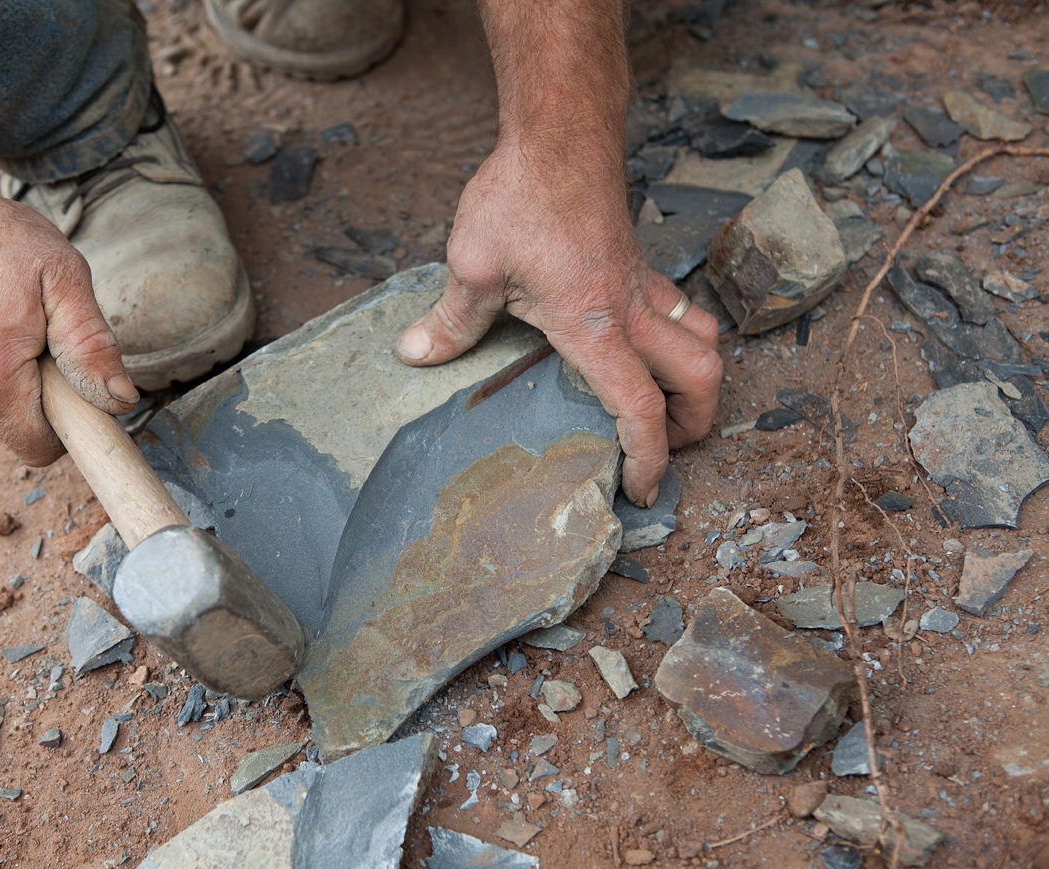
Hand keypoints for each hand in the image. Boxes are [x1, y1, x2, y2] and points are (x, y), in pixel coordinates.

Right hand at [0, 181, 138, 465]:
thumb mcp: (59, 278)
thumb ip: (92, 347)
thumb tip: (121, 402)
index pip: (46, 448)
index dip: (75, 421)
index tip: (81, 378)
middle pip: (28, 421)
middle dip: (49, 384)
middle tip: (41, 322)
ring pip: (7, 399)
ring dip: (23, 365)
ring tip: (10, 308)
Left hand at [395, 146, 722, 507]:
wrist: (560, 133)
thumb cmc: (522, 193)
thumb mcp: (473, 262)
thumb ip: (451, 318)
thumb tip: (415, 353)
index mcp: (593, 325)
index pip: (638, 406)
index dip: (647, 456)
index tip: (639, 487)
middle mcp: (632, 310)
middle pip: (701, 378)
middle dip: (695, 426)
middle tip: (664, 451)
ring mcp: (644, 286)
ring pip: (703, 341)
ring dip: (696, 382)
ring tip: (665, 409)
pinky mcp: (640, 267)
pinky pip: (681, 313)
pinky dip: (679, 343)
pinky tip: (642, 351)